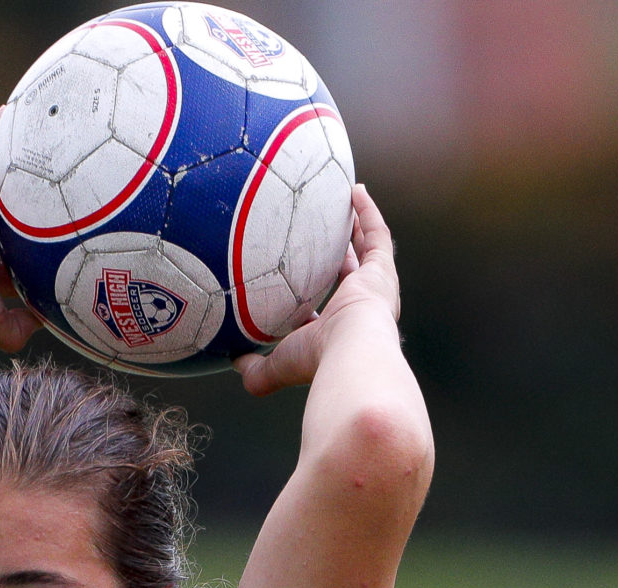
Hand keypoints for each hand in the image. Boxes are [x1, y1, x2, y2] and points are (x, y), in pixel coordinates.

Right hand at [0, 111, 40, 354]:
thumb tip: (47, 324)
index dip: (30, 261)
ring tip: (43, 153)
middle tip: (61, 200)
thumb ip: (16, 329)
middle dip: (26, 218)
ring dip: (14, 174)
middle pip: (6, 224)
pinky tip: (12, 115)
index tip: (60, 254)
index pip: (9, 264)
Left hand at [235, 183, 400, 395]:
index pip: (323, 309)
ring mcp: (373, 287)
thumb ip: (256, 368)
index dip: (309, 295)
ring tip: (345, 202)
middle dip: (340, 252)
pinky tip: (356, 190)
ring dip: (356, 226)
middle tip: (324, 232)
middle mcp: (359, 309)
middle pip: (348, 272)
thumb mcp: (277, 362)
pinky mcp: (382, 270)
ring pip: (366, 249)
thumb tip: (235, 361)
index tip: (294, 279)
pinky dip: (368, 212)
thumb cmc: (315, 359)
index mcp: (336, 332)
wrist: (349, 352)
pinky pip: (377, 233)